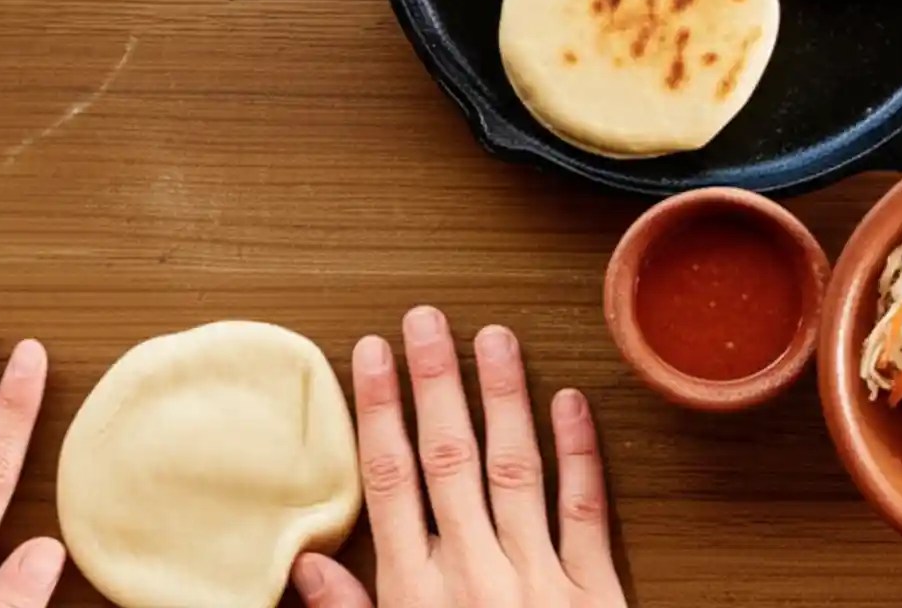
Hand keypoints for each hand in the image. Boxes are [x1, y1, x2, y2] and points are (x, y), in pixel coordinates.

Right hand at [292, 306, 626, 606]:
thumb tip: (305, 563)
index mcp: (418, 594)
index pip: (390, 482)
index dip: (379, 412)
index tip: (372, 354)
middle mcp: (474, 573)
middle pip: (449, 460)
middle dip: (435, 384)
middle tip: (427, 320)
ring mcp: (540, 580)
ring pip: (516, 470)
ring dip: (503, 399)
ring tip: (495, 338)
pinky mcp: (597, 595)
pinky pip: (588, 514)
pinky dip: (582, 456)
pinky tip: (571, 402)